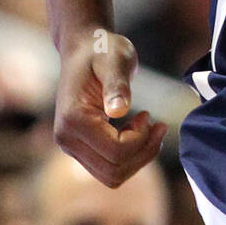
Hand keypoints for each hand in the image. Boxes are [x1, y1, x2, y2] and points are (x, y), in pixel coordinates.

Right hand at [54, 28, 166, 186]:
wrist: (84, 48)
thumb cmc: (102, 50)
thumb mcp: (115, 59)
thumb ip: (116, 84)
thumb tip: (118, 111)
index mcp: (74, 119)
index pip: (115, 153)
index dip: (140, 140)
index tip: (148, 114)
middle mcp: (67, 138)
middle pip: (114, 171)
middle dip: (143, 152)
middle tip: (159, 126)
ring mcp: (71, 145)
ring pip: (112, 176)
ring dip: (139, 158)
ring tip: (152, 129)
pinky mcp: (81, 147)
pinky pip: (109, 168)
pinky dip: (131, 157)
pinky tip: (139, 131)